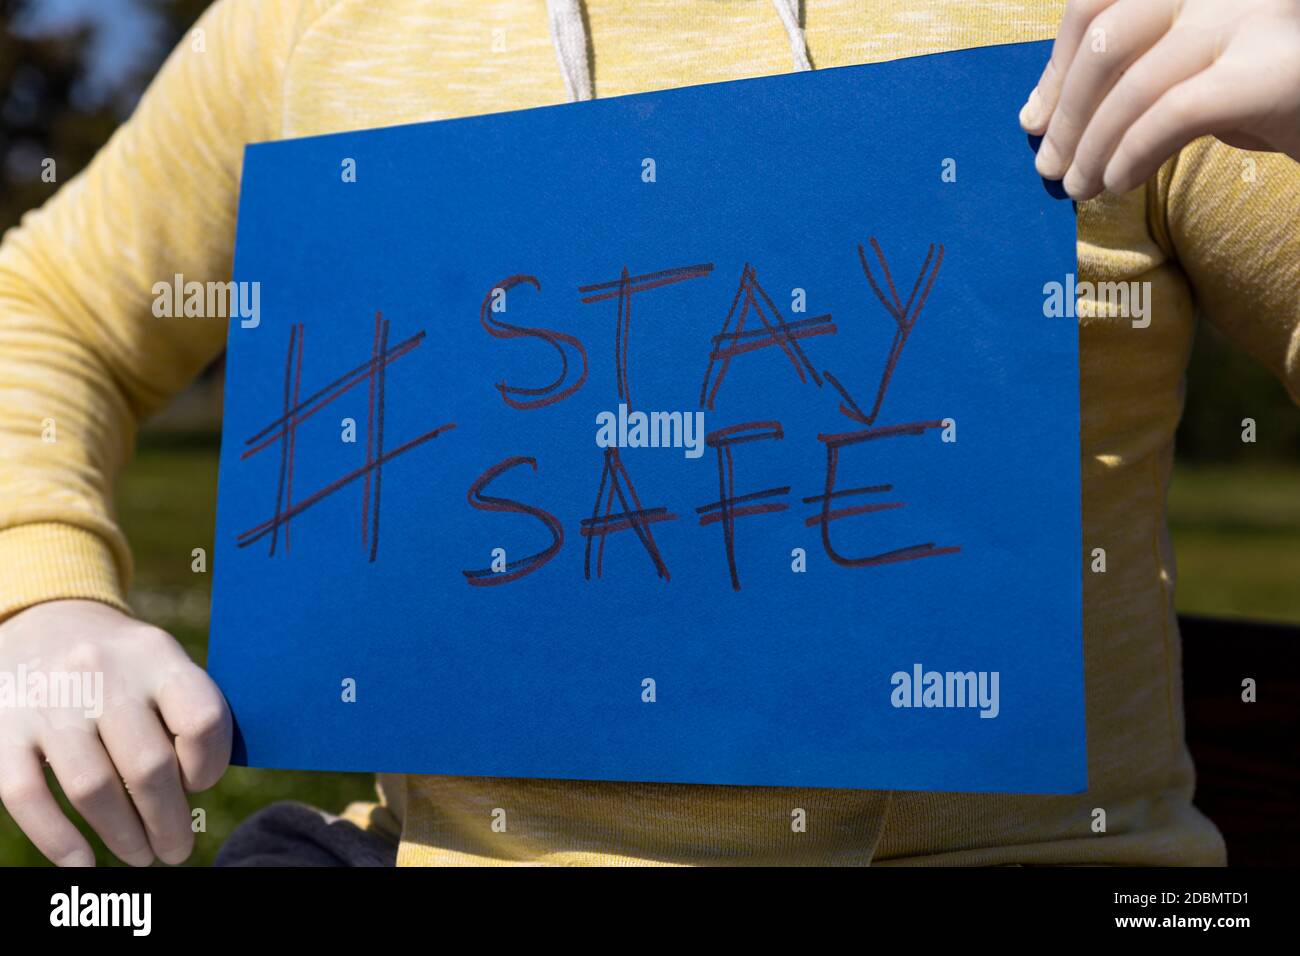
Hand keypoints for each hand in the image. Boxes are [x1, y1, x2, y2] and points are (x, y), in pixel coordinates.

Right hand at [0, 600, 230, 865]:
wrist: (46, 621)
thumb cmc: (125, 663)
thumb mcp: (164, 664)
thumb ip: (187, 711)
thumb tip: (199, 791)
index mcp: (155, 656)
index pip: (201, 719)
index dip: (210, 764)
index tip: (202, 785)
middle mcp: (101, 673)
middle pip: (148, 766)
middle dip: (169, 821)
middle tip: (177, 849)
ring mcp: (47, 701)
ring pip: (92, 789)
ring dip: (122, 835)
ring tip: (141, 856)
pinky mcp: (2, 728)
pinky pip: (27, 795)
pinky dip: (57, 839)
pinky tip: (83, 862)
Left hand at [1021, 0, 1299, 199]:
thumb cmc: (1259, 88)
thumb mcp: (1186, 63)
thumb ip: (1126, 69)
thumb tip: (1042, 114)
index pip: (1096, 2)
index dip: (1057, 66)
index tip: (1035, 119)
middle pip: (1105, 40)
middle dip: (1067, 113)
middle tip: (1050, 166)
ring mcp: (1253, 14)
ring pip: (1134, 85)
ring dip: (1092, 148)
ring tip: (1081, 186)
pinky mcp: (1270, 71)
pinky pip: (1171, 116)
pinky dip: (1130, 156)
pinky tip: (1118, 183)